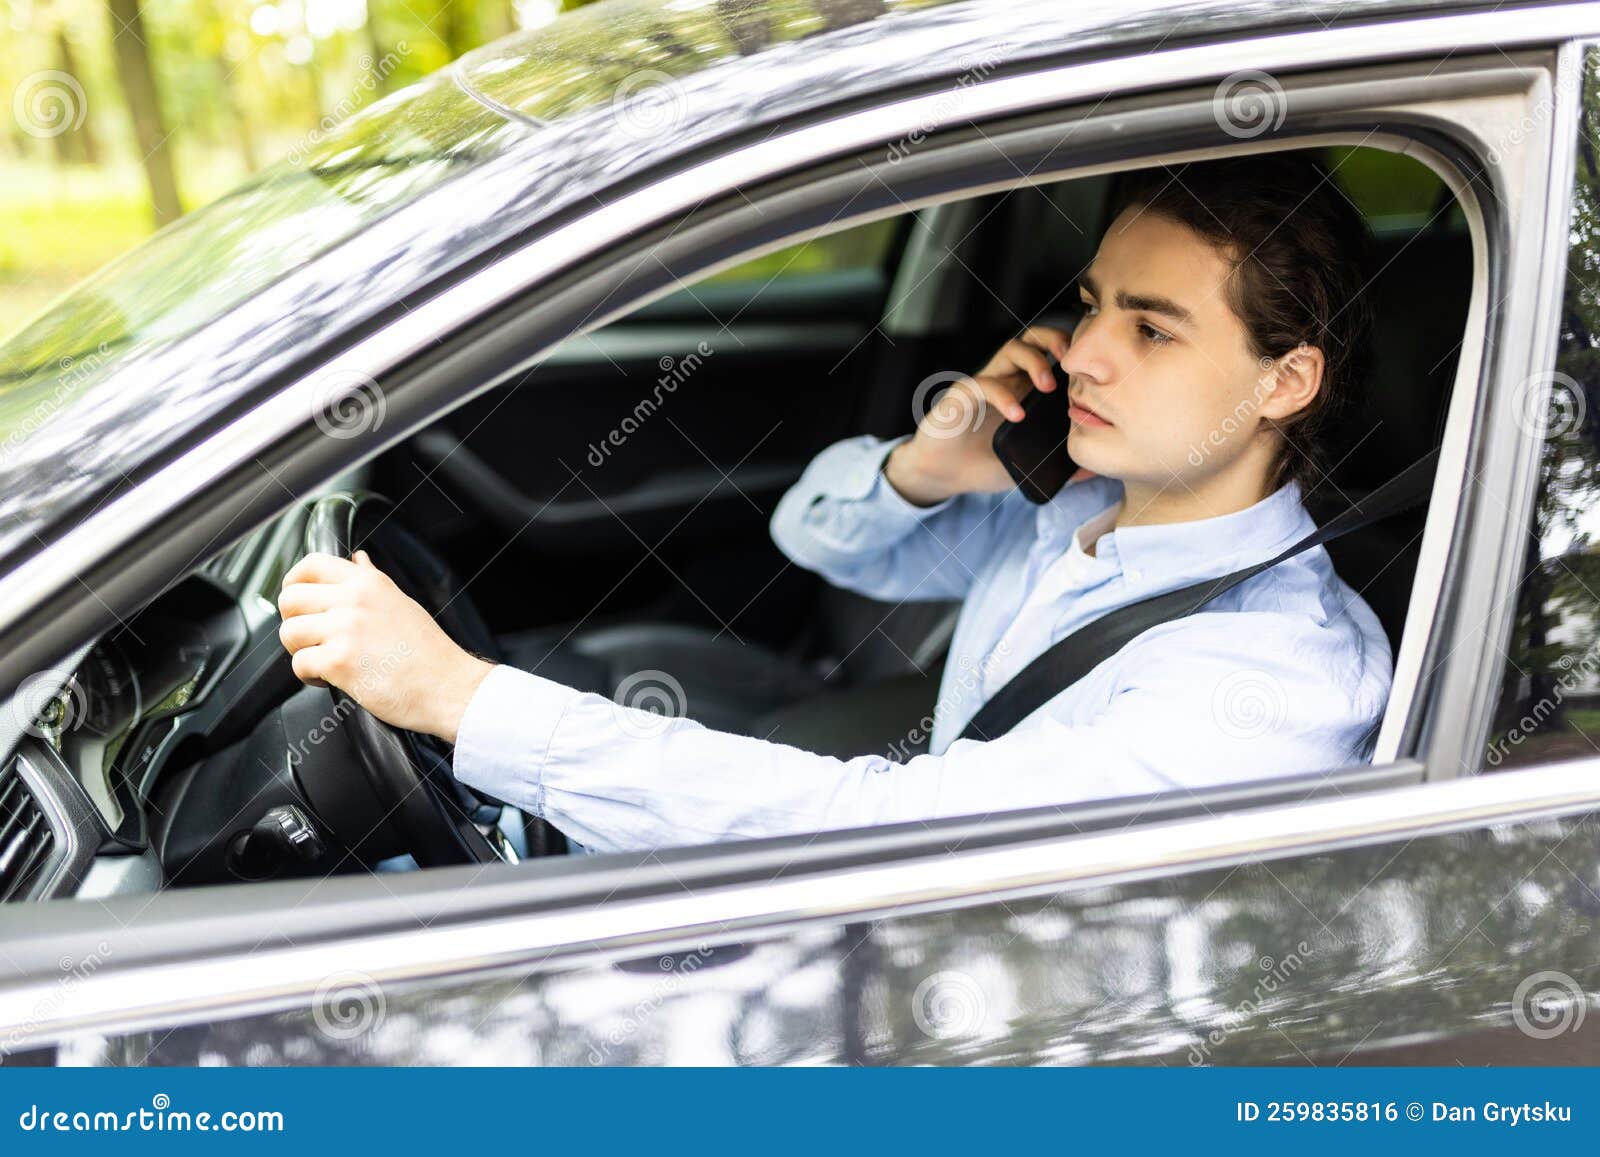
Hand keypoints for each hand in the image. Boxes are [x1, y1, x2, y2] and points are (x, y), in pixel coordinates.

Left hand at [277, 550, 494, 743]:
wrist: (448, 687)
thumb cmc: (430, 652)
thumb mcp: (402, 602)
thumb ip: (371, 579)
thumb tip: (357, 559)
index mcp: (368, 583)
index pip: (311, 565)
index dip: (294, 583)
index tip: (299, 601)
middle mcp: (354, 600)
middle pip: (290, 599)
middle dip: (294, 622)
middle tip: (312, 638)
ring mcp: (346, 630)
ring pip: (289, 633)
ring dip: (300, 651)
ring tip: (323, 660)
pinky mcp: (339, 661)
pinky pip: (299, 664)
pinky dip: (309, 676)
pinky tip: (331, 678)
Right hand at [885, 325, 1093, 504]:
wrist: (942, 474)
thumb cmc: (983, 462)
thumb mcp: (1027, 464)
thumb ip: (1056, 464)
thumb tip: (1088, 470)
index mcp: (1024, 388)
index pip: (1049, 352)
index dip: (1071, 353)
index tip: (1091, 372)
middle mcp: (1006, 378)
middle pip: (1033, 338)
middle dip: (1055, 341)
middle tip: (1071, 365)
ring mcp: (984, 384)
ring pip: (1010, 350)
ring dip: (1034, 361)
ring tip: (1048, 386)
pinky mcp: (961, 397)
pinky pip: (982, 385)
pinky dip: (1003, 396)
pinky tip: (1017, 415)